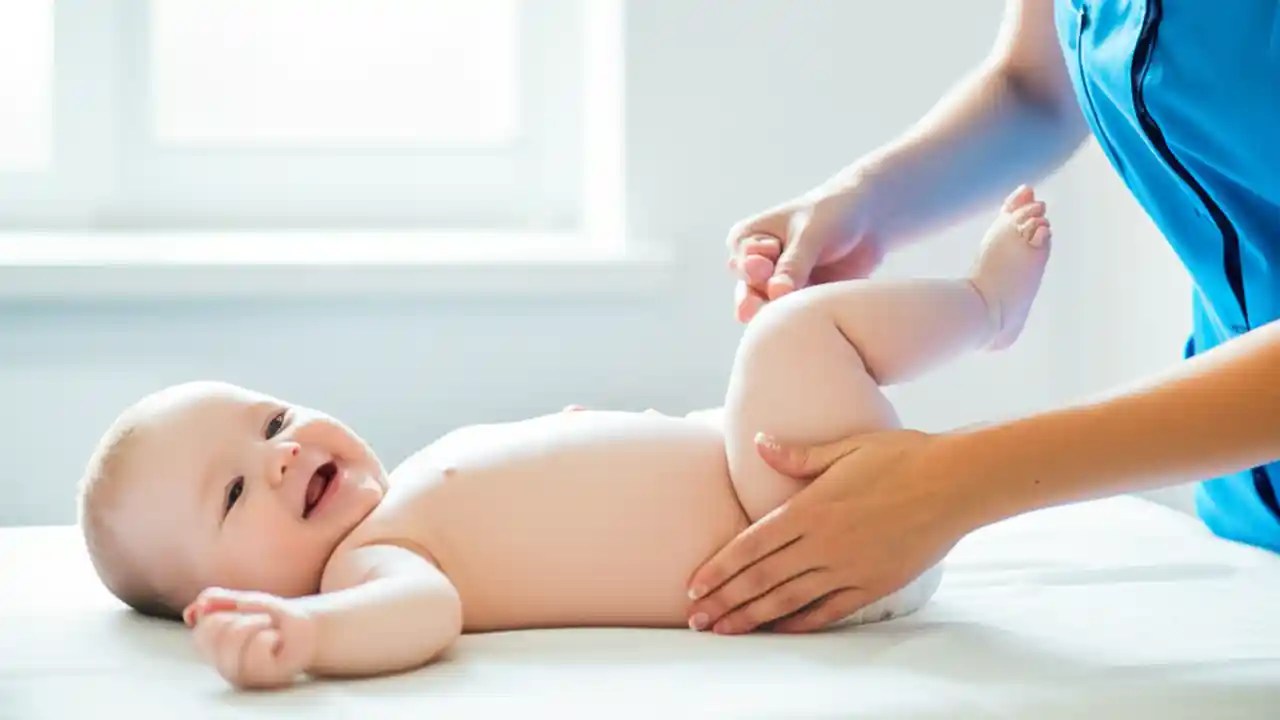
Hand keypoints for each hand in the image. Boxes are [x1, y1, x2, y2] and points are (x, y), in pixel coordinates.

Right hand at [184, 587, 318, 689]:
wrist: (307, 630)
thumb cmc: (276, 618)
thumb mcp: (248, 601)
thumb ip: (218, 602)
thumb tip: (194, 611)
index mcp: (215, 648)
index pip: (202, 628)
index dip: (224, 614)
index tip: (244, 614)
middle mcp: (223, 665)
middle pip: (212, 628)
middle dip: (240, 616)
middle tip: (260, 622)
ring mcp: (239, 674)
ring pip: (233, 635)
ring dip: (256, 623)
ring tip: (269, 631)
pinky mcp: (260, 678)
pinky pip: (256, 646)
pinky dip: (269, 636)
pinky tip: (276, 642)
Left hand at [686, 429, 969, 633]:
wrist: (956, 482)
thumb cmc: (902, 456)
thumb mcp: (845, 446)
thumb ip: (797, 455)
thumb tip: (759, 443)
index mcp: (810, 508)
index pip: (751, 546)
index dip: (719, 568)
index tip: (694, 586)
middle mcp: (823, 543)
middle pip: (762, 578)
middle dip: (725, 600)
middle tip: (696, 619)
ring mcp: (848, 567)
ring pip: (789, 599)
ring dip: (752, 617)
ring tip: (724, 630)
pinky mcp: (873, 584)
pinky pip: (828, 610)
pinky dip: (800, 622)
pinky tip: (778, 630)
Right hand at [726, 172, 886, 322]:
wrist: (867, 219)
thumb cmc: (832, 214)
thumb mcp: (810, 235)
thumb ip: (793, 265)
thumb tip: (776, 293)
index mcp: (747, 239)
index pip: (742, 264)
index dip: (755, 270)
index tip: (768, 265)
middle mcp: (756, 263)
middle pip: (749, 292)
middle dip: (760, 299)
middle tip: (764, 304)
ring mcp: (775, 284)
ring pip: (768, 308)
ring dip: (780, 312)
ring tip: (791, 314)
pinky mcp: (797, 298)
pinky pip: (792, 315)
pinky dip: (799, 318)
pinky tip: (808, 320)